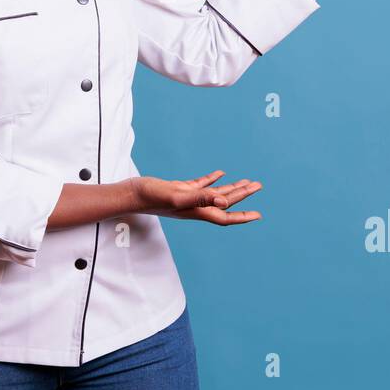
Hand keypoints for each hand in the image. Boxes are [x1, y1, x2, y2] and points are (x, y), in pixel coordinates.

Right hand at [130, 170, 263, 224]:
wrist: (131, 194)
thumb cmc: (152, 197)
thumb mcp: (178, 196)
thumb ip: (201, 198)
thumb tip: (224, 202)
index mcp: (197, 210)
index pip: (225, 215)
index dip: (242, 216)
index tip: (258, 215)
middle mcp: (195, 206)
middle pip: (224, 203)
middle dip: (242, 195)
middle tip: (258, 185)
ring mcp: (188, 198)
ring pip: (215, 194)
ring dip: (231, 188)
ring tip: (246, 181)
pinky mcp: (180, 189)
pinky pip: (201, 185)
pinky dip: (212, 180)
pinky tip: (220, 174)